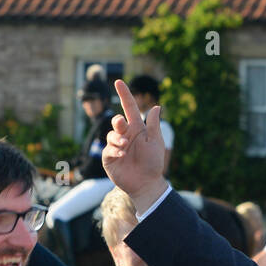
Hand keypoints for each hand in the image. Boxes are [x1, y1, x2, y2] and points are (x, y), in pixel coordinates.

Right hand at [102, 79, 167, 211]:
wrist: (147, 183)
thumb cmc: (153, 163)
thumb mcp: (156, 142)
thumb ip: (154, 125)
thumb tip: (156, 106)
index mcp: (137, 128)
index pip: (129, 108)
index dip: (124, 94)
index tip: (118, 81)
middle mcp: (125, 135)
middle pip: (117, 121)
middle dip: (118, 121)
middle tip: (122, 125)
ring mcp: (116, 147)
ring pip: (111, 135)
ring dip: (117, 138)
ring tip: (125, 146)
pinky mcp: (109, 158)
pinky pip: (108, 149)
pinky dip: (115, 150)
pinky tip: (122, 155)